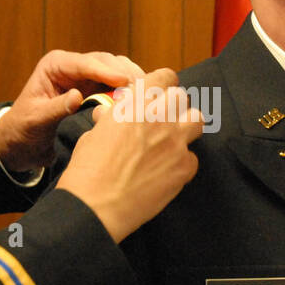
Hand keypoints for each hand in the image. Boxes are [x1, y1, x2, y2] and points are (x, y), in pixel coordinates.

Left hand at [0, 50, 145, 172]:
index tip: (125, 82)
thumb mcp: (36, 120)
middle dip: (125, 74)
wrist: (22, 141)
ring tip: (148, 95)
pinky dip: (130, 91)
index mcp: (55, 65)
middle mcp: (72, 66)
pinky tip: (143, 102)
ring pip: (116, 70)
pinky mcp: (96, 89)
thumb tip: (77, 96)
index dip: (106, 71)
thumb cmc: (23, 129)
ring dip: (132, 81)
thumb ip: (56, 108)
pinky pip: (118, 85)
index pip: (84, 63)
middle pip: (106, 62)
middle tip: (144, 89)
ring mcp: (86, 76)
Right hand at [56, 68, 203, 241]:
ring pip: (197, 120)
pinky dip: (182, 163)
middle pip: (181, 98)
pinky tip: (166, 172)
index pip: (164, 78)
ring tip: (172, 141)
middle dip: (172, 107)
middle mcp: (158, 118)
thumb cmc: (87, 171)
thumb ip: (110, 119)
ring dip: (186, 128)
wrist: (95, 206)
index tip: (158, 95)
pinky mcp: (184, 168)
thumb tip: (110, 114)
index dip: (162, 86)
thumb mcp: (93, 134)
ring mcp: (175, 142)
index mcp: (134, 105)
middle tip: (162, 121)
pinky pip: (192, 158)